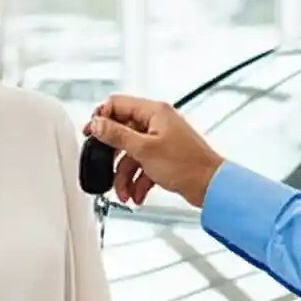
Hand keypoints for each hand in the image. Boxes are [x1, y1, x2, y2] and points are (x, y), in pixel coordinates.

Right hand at [85, 94, 223, 207]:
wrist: (210, 186)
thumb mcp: (144, 149)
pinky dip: (137, 181)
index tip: (91, 134)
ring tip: (123, 192)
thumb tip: (96, 123)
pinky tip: (136, 195)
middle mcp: (157, 122)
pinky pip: (142, 165)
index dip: (101, 119)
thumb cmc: (186, 165)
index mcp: (154, 112)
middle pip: (122, 132)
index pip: (117, 105)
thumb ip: (117, 135)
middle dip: (113, 156)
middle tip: (104, 167)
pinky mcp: (164, 157)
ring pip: (131, 154)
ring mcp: (160, 140)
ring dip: (124, 175)